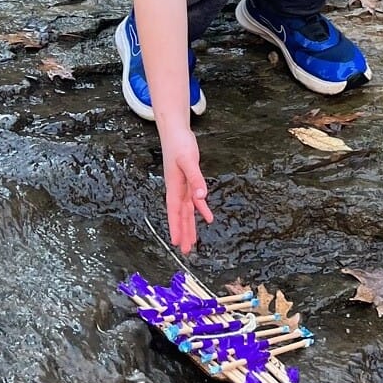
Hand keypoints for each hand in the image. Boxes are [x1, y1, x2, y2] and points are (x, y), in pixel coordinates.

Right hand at [160, 130, 211, 253]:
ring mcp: (182, 186)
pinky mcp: (189, 181)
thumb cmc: (179, 145)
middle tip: (185, 250)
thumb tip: (201, 198)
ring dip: (189, 225)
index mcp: (174, 187)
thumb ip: (196, 179)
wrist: (176, 132)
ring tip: (192, 242)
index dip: (175, 227)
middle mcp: (177, 190)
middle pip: (180, 215)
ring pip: (186, 211)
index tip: (175, 242)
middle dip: (182, 232)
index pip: (174, 211)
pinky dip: (201, 209)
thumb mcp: (188, 161)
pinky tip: (208, 218)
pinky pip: (194, 200)